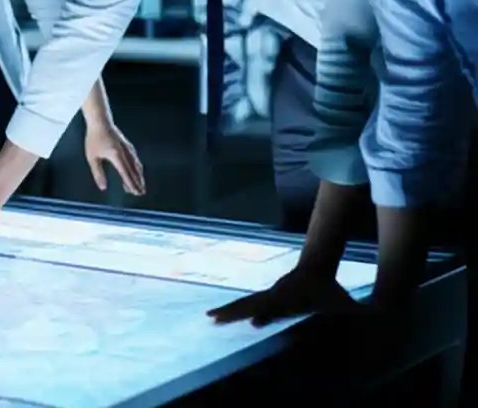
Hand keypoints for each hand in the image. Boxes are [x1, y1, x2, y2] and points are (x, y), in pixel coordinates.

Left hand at [84, 122, 144, 194]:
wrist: (100, 121)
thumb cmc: (94, 138)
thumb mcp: (92, 157)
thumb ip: (98, 173)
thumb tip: (103, 187)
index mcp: (116, 156)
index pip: (125, 173)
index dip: (131, 184)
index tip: (135, 192)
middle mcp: (125, 153)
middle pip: (133, 171)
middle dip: (137, 182)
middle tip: (141, 192)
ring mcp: (128, 148)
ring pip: (136, 165)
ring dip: (139, 176)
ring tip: (140, 185)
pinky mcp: (128, 145)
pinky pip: (135, 159)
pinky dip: (137, 168)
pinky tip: (137, 171)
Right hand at [207, 266, 357, 326]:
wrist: (314, 267)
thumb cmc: (328, 289)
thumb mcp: (343, 301)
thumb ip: (359, 309)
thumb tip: (379, 315)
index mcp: (291, 300)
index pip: (276, 306)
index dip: (266, 313)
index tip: (254, 321)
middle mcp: (276, 297)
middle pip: (253, 303)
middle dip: (234, 311)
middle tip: (213, 317)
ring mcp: (268, 296)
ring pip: (245, 303)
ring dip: (228, 311)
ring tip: (210, 317)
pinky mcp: (266, 297)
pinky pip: (247, 304)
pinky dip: (233, 310)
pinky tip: (222, 315)